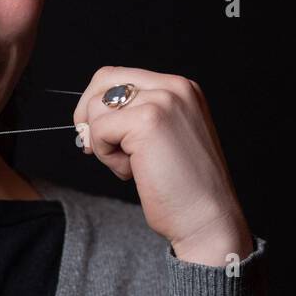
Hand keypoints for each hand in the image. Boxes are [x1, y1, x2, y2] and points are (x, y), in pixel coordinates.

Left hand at [74, 66, 253, 264]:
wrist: (206, 219)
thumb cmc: (184, 190)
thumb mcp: (164, 139)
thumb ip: (138, 117)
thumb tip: (89, 116)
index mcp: (182, 89)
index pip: (120, 76)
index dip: (99, 105)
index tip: (99, 136)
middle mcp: (175, 87)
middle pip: (104, 80)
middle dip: (89, 115)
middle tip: (94, 148)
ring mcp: (163, 100)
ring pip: (97, 107)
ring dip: (103, 142)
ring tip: (131, 166)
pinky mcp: (148, 120)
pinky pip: (99, 130)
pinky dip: (107, 157)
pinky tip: (132, 173)